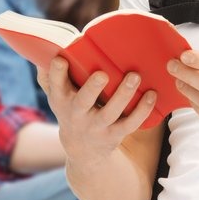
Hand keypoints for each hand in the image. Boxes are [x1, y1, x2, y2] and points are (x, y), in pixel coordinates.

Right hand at [37, 57, 156, 162]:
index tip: (61, 59)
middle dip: (92, 88)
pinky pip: (130, 124)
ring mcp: (96, 126)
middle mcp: (77, 114)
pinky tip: (152, 94)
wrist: (82, 149)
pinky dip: (142, 110)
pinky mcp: (114, 135)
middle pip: (83, 101)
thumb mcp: (58, 95)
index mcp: (62, 99)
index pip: (55, 85)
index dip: (57, 73)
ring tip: (135, 76)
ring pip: (110, 113)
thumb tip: (47, 50)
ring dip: (123, 95)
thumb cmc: (72, 108)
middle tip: (102, 74)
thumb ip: (51, 75)